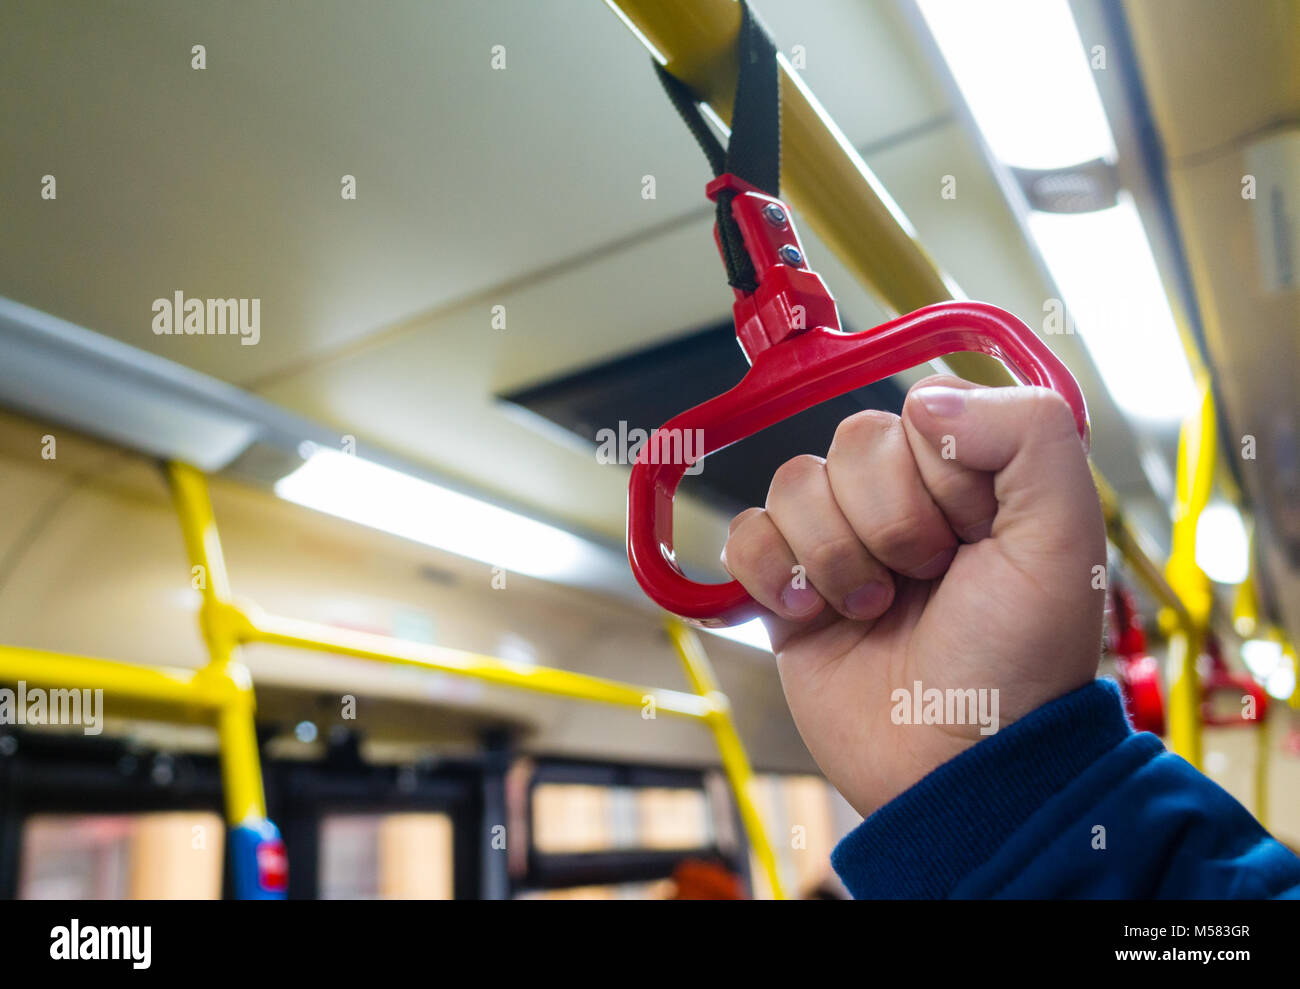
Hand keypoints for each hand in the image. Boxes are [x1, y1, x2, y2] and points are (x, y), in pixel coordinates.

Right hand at [720, 375, 1106, 816]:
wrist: (951, 770)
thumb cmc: (1016, 668)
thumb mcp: (1062, 542)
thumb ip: (1028, 436)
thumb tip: (930, 399)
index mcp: (973, 480)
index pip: (921, 414)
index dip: (939, 475)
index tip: (972, 538)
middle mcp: (905, 502)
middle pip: (852, 443)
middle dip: (887, 521)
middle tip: (922, 581)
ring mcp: (841, 542)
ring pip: (794, 482)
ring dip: (834, 555)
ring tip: (872, 610)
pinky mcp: (788, 586)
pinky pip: (746, 533)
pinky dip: (771, 573)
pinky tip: (810, 614)